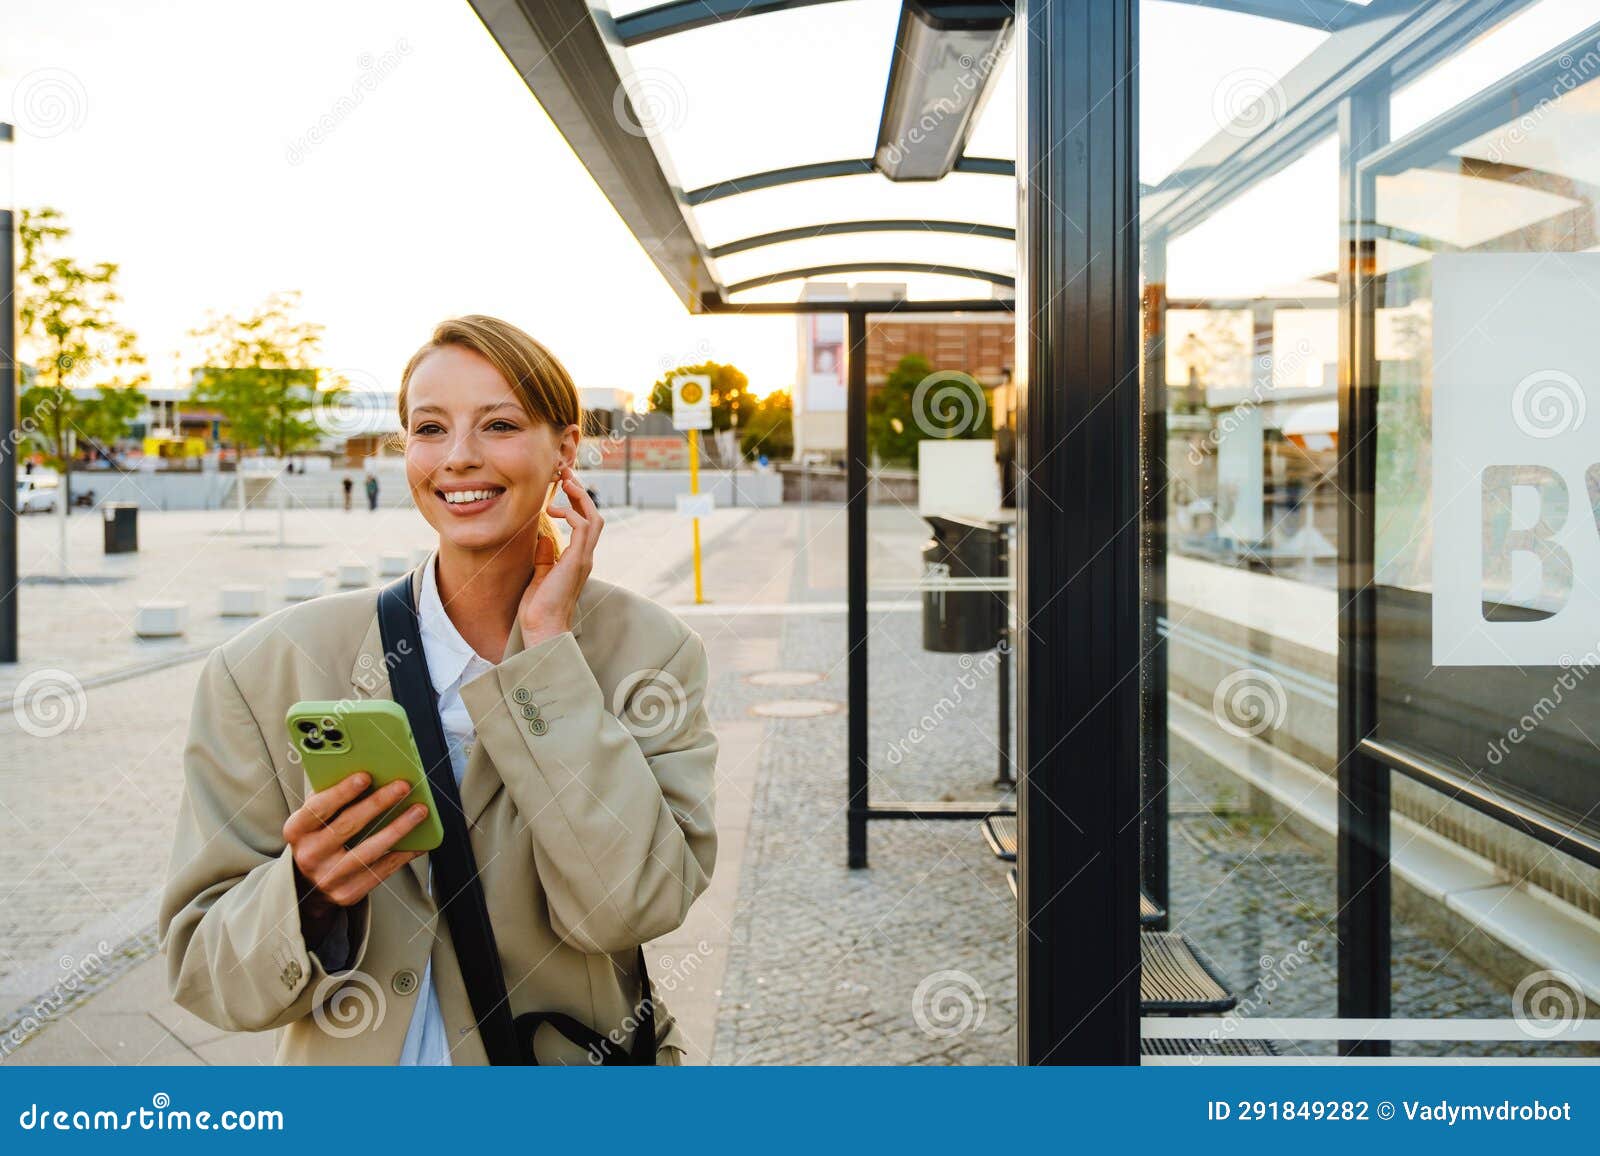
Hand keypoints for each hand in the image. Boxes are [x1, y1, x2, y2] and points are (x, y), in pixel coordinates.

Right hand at [283, 774, 427, 940]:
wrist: (308, 885)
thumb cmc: (318, 837)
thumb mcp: (313, 818)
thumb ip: (329, 796)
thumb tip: (364, 769)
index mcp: (296, 831)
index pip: (318, 808)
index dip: (341, 792)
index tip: (365, 775)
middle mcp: (309, 855)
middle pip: (348, 826)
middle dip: (378, 803)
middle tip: (403, 786)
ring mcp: (328, 877)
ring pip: (369, 851)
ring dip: (398, 828)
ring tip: (419, 810)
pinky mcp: (347, 894)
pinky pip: (381, 871)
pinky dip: (403, 855)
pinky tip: (419, 841)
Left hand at [518, 464, 602, 647]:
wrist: (542, 628)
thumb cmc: (538, 608)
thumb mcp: (540, 574)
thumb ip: (544, 555)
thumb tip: (544, 536)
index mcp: (577, 559)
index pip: (583, 522)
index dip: (575, 501)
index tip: (561, 485)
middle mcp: (585, 556)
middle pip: (593, 515)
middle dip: (580, 492)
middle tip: (565, 472)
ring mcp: (583, 558)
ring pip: (593, 518)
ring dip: (579, 497)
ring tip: (565, 482)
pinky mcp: (577, 561)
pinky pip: (583, 528)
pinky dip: (571, 514)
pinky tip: (553, 510)